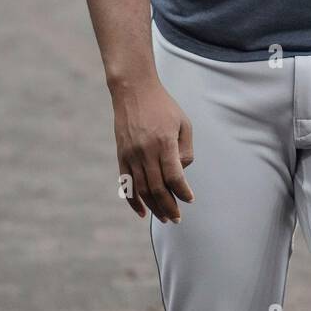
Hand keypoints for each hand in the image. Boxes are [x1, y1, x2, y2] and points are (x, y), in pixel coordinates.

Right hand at [112, 77, 193, 223]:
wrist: (134, 91)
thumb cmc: (163, 106)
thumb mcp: (183, 123)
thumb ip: (186, 149)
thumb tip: (181, 172)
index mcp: (164, 141)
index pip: (174, 175)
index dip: (182, 191)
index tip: (190, 199)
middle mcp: (146, 150)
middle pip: (157, 187)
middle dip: (169, 206)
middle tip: (177, 219)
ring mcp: (131, 154)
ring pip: (141, 189)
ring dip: (153, 207)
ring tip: (164, 218)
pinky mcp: (121, 155)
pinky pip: (126, 183)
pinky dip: (133, 200)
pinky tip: (142, 212)